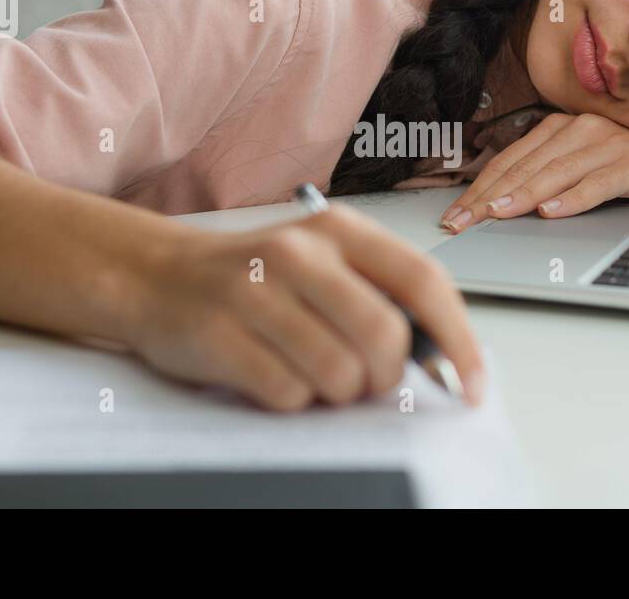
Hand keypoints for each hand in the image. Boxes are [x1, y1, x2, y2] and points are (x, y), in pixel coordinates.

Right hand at [130, 204, 483, 411]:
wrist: (156, 275)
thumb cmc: (255, 278)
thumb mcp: (321, 262)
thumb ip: (378, 292)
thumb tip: (441, 354)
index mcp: (338, 228)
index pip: (423, 280)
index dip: (458, 338)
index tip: (471, 383)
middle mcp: (298, 252)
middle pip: (384, 336)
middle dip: (385, 377)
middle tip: (366, 383)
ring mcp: (254, 291)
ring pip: (339, 373)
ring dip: (335, 393)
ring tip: (312, 376)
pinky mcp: (218, 334)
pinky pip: (287, 393)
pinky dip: (291, 401)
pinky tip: (273, 376)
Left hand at [440, 113, 628, 231]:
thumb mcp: (586, 165)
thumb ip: (550, 174)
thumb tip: (501, 203)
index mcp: (564, 126)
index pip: (511, 158)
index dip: (480, 186)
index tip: (455, 213)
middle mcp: (581, 128)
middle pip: (525, 166)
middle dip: (487, 197)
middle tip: (459, 224)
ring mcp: (608, 143)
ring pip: (554, 173)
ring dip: (520, 196)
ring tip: (493, 216)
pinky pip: (597, 182)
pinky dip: (572, 199)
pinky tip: (550, 213)